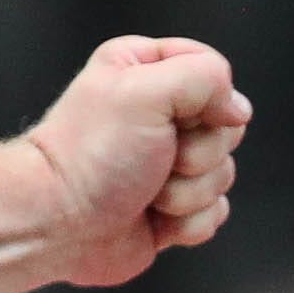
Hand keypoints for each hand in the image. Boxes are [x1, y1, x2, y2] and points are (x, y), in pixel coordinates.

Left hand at [25, 35, 252, 288]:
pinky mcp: (172, 207)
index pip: (213, 70)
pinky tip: (153, 218)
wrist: (56, 222)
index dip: (209, 98)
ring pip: (224, 173)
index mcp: (143, 71)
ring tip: (146, 190)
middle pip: (226, 128)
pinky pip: (215, 213)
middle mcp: (157, 114)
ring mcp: (166, 163)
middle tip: (156, 156)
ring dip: (188, 191)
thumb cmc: (91, 154)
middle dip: (198, 153)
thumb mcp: (146, 91)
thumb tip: (237, 109)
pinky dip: (187, 222)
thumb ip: (205, 77)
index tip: (176, 115)